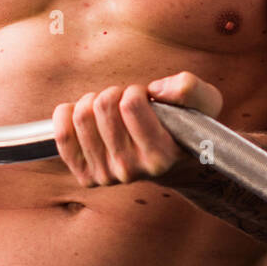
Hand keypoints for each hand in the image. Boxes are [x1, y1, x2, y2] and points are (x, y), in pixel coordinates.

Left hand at [52, 71, 223, 187]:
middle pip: (102, 106)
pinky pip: (62, 136)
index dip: (136, 91)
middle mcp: (131, 170)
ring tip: (110, 110)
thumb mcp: (205, 102)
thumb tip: (156, 91)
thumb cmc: (186, 126)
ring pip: (81, 116)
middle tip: (126, 103)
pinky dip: (66, 114)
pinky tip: (83, 112)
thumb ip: (189, 89)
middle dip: (114, 93)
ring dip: (93, 101)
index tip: (146, 99)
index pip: (130, 104)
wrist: (175, 163)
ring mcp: (107, 176)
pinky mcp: (87, 176)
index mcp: (160, 155)